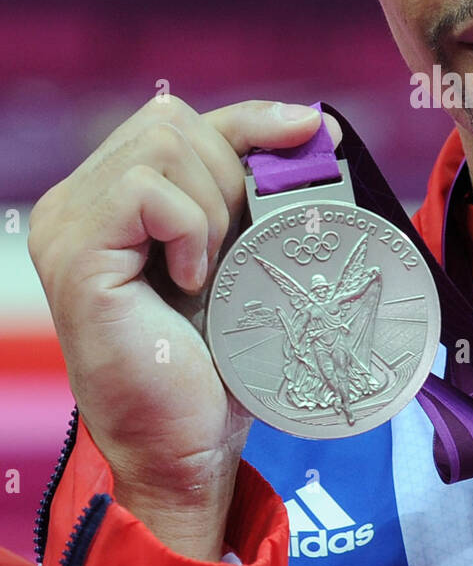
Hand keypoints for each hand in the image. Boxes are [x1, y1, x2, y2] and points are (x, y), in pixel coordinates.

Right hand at [28, 95, 341, 557]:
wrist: (186, 446)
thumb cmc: (217, 362)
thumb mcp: (246, 254)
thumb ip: (260, 188)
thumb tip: (315, 126)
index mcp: (108, 197)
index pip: (180, 121)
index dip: (251, 119)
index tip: (311, 133)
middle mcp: (74, 202)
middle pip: (171, 122)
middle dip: (230, 178)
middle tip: (233, 253)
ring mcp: (65, 225)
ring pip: (163, 146)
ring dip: (211, 210)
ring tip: (207, 275)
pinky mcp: (74, 254)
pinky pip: (148, 190)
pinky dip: (190, 231)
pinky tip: (190, 285)